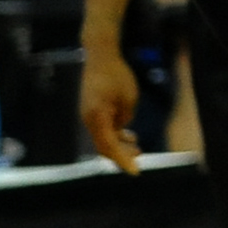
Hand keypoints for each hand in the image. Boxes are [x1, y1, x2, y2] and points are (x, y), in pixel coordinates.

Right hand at [80, 43, 139, 172]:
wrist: (100, 56)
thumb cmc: (116, 74)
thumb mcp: (129, 98)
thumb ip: (125, 117)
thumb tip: (122, 130)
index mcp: (97, 116)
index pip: (109, 146)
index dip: (123, 160)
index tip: (135, 172)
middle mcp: (88, 119)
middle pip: (103, 147)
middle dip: (121, 155)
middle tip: (139, 157)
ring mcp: (88, 115)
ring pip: (103, 139)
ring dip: (119, 146)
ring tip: (137, 148)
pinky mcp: (91, 111)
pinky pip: (102, 130)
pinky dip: (115, 135)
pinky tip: (129, 136)